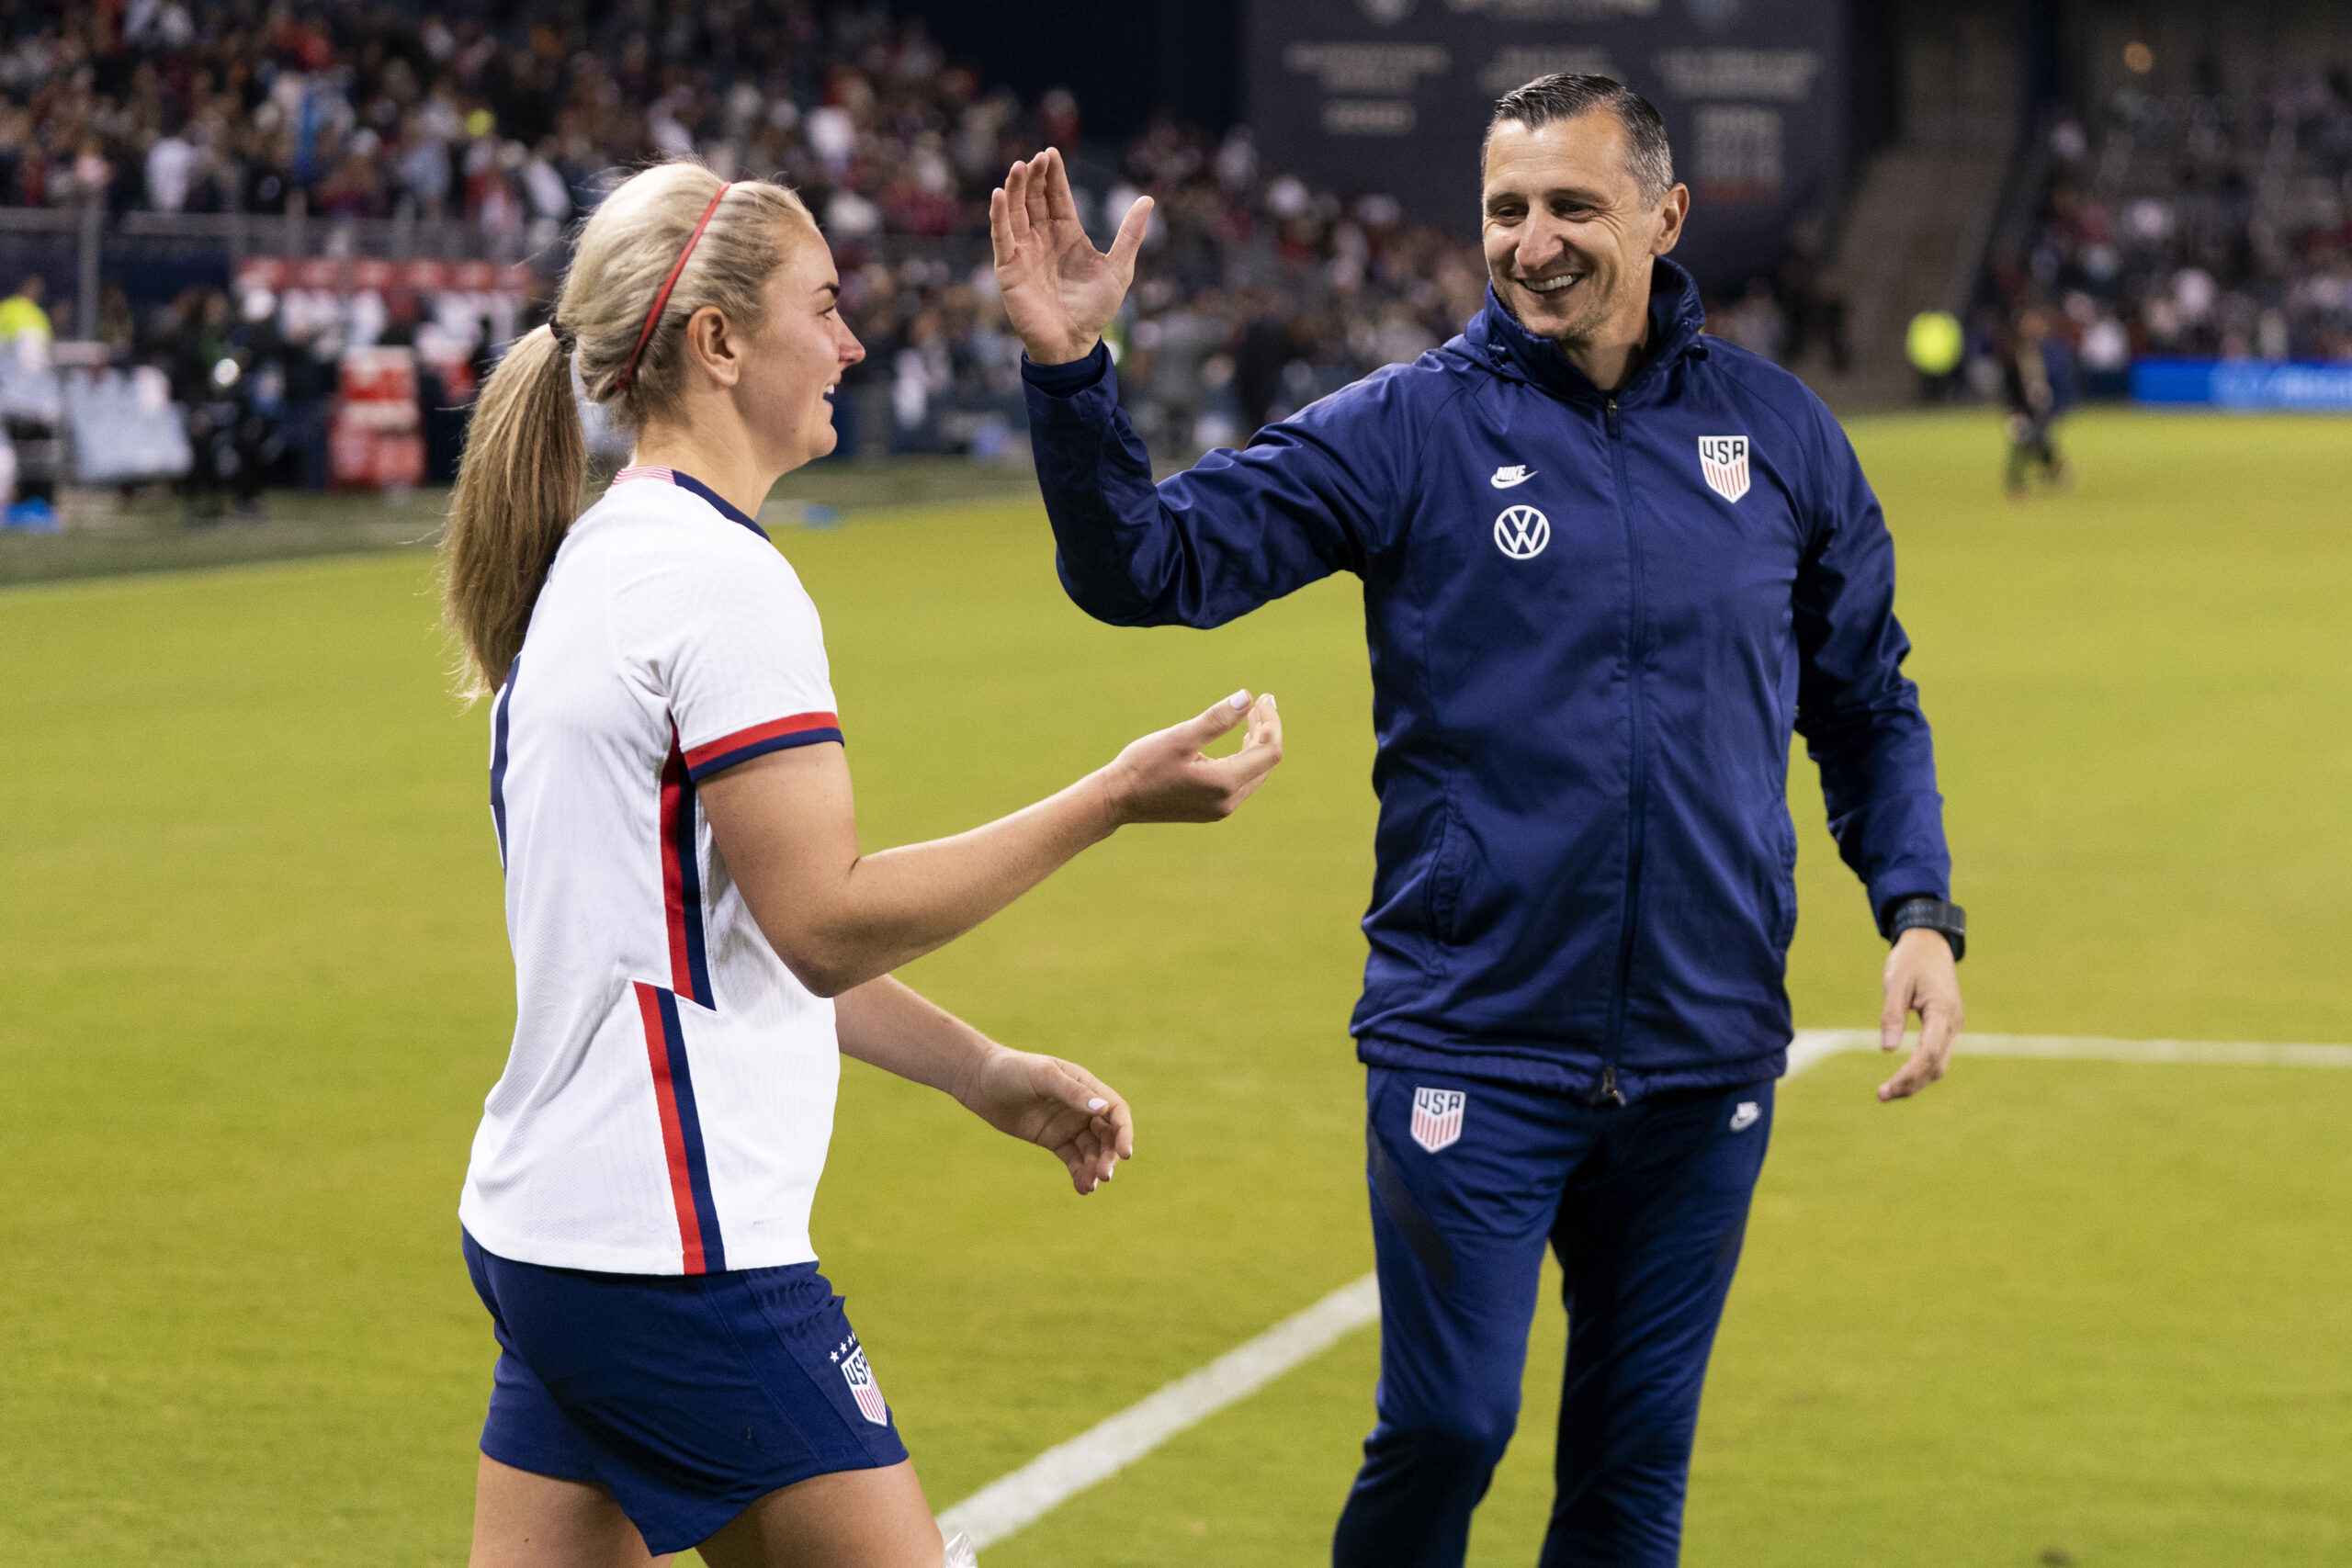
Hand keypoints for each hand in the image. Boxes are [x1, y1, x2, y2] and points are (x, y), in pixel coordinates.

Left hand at [957, 1046, 1134, 1194]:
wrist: (980, 1081)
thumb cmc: (1012, 1070)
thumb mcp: (1043, 1077)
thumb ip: (1072, 1092)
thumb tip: (1103, 1109)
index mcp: (1087, 1086)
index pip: (1116, 1111)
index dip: (1124, 1132)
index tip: (1125, 1154)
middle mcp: (1082, 1107)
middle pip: (1107, 1135)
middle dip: (1108, 1156)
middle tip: (1103, 1175)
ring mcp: (1068, 1124)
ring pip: (1091, 1151)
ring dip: (1095, 1168)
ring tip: (1090, 1186)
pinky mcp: (1053, 1140)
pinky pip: (1073, 1160)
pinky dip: (1080, 1174)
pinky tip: (1082, 1188)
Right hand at [989, 146, 1152, 364]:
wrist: (1073, 343)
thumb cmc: (1095, 309)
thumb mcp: (1119, 269)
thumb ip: (1130, 235)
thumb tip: (1148, 200)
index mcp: (1068, 233)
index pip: (1057, 196)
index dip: (1054, 175)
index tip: (1051, 152)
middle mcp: (1043, 237)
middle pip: (1034, 198)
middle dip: (1034, 176)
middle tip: (1037, 157)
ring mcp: (1024, 251)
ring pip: (1015, 211)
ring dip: (1015, 189)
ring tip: (1018, 166)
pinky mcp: (1008, 267)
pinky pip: (1001, 236)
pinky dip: (998, 216)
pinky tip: (999, 195)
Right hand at [1101, 690, 1282, 825]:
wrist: (1116, 799)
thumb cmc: (1143, 765)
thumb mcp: (1181, 737)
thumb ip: (1217, 719)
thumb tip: (1247, 697)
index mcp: (1224, 783)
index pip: (1269, 751)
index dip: (1272, 722)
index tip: (1265, 697)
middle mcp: (1228, 801)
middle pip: (1266, 763)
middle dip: (1267, 731)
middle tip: (1261, 702)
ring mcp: (1220, 809)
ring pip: (1255, 773)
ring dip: (1257, 745)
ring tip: (1252, 717)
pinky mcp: (1211, 810)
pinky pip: (1241, 782)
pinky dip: (1245, 760)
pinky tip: (1239, 743)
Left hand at [1877, 927, 1963, 1100]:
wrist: (1929, 942)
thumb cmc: (1910, 959)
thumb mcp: (1895, 982)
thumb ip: (1892, 1015)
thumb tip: (1888, 1049)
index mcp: (1942, 1010)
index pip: (1929, 1052)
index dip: (1910, 1073)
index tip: (1889, 1087)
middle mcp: (1953, 1021)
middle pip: (1936, 1064)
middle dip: (1912, 1084)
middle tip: (1882, 1095)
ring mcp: (1952, 1025)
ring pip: (1939, 1063)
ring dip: (1916, 1080)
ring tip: (1888, 1091)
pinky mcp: (1946, 1026)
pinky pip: (1937, 1054)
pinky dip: (1921, 1069)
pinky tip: (1902, 1077)